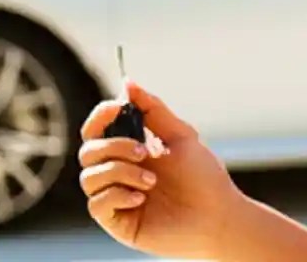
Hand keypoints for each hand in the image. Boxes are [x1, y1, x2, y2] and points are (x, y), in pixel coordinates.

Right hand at [79, 80, 243, 259]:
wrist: (218, 216)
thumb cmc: (204, 178)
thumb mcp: (180, 135)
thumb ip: (153, 109)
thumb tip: (128, 83)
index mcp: (132, 151)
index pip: (97, 131)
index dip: (100, 117)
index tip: (116, 107)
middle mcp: (120, 173)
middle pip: (88, 151)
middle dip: (115, 146)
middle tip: (146, 151)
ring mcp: (116, 197)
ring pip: (89, 177)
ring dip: (121, 172)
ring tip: (152, 180)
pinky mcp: (117, 222)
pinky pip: (96, 204)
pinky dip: (117, 195)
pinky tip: (142, 198)